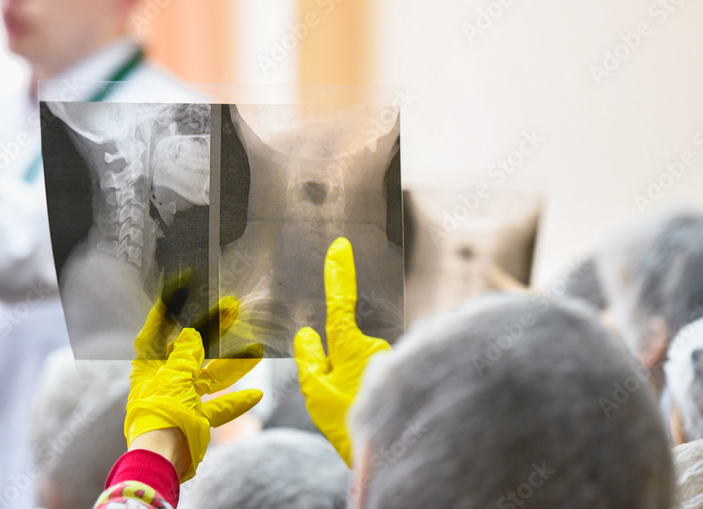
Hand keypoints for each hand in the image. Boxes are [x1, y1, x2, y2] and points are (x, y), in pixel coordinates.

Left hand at [126, 290, 262, 481]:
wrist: (164, 457)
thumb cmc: (160, 411)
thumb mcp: (175, 374)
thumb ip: (187, 352)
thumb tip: (192, 334)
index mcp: (149, 366)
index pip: (155, 333)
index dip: (166, 312)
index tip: (179, 290)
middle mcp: (165, 380)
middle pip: (191, 350)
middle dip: (212, 331)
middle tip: (232, 310)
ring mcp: (182, 399)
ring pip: (210, 377)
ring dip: (233, 364)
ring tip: (258, 350)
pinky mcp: (196, 419)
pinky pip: (218, 406)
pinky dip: (236, 401)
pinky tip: (256, 395)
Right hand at [294, 237, 391, 464]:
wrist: (384, 456)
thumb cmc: (349, 426)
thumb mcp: (315, 393)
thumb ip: (308, 359)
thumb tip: (306, 334)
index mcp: (351, 347)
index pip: (340, 303)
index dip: (338, 274)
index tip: (341, 247)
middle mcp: (374, 348)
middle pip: (345, 346)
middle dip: (337, 367)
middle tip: (335, 403)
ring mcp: (387, 361)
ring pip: (359, 364)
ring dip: (352, 385)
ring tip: (352, 416)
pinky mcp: (396, 373)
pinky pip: (372, 377)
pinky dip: (365, 393)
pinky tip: (365, 417)